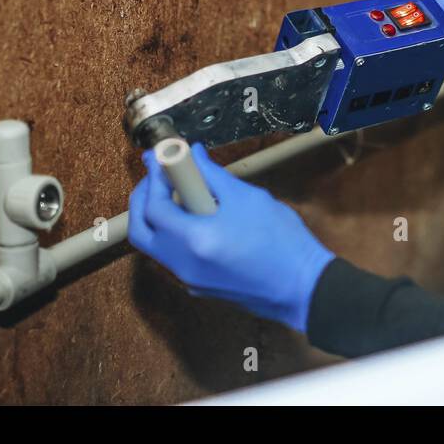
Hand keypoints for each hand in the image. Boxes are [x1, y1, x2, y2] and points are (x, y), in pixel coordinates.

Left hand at [128, 143, 335, 331]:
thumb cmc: (281, 243)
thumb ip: (213, 175)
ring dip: (157, 218)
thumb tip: (193, 156)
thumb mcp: (247, 198)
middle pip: (141, 232)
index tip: (160, 159)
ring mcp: (190, 280)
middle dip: (143, 200)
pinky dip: (174, 234)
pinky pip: (174, 257)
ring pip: (156, 246)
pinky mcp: (200, 286)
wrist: (302, 287)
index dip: (154, 180)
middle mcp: (184, 265)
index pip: (154, 208)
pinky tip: (195, 218)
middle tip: (156, 177)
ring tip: (176, 193)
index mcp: (194, 241)